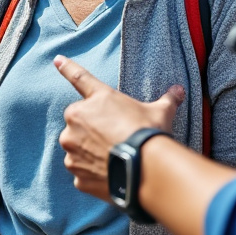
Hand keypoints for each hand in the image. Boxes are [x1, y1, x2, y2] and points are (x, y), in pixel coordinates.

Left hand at [55, 55, 183, 199]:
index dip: (67, 67)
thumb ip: (167, 99)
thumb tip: (179, 90)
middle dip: (92, 129)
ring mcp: (72, 148)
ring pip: (78, 148)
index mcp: (97, 99)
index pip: (79, 78)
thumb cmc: (150, 134)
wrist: (145, 170)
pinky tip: (111, 174)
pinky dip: (93, 173)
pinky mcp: (76, 172)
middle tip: (115, 139)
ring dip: (91, 151)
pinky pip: (82, 171)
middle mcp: (77, 120)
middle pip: (79, 122)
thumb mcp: (161, 112)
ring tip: (115, 158)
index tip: (56, 59)